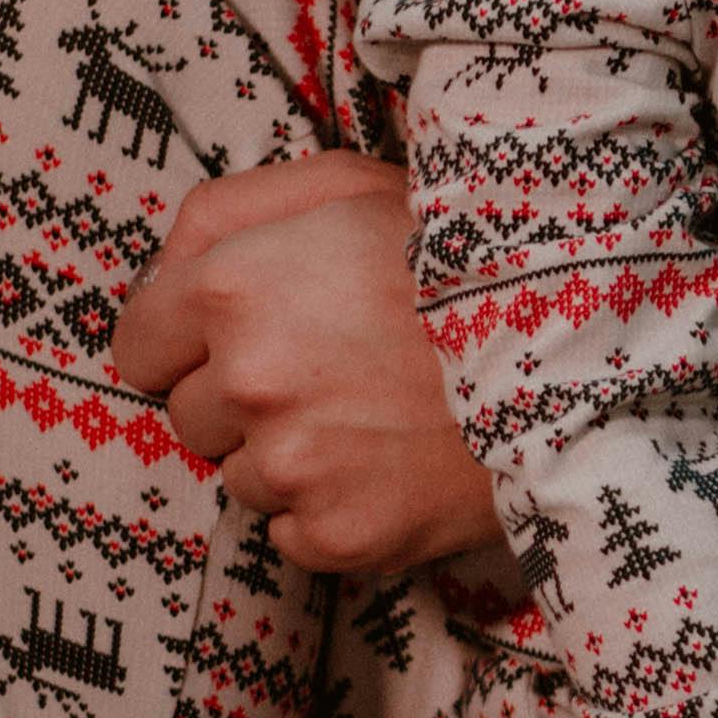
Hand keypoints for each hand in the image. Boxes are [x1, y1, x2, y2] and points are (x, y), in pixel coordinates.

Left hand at [110, 155, 509, 577]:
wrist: (580, 348)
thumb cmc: (463, 252)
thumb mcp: (346, 182)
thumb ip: (231, 210)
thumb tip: (163, 270)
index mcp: (232, 289)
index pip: (137, 346)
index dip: (187, 340)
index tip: (241, 338)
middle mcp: (248, 382)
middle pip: (191, 416)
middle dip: (244, 398)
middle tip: (334, 369)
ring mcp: (292, 467)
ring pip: (243, 478)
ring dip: (291, 455)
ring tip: (376, 415)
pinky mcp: (338, 535)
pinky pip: (293, 534)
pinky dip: (333, 510)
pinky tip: (392, 465)